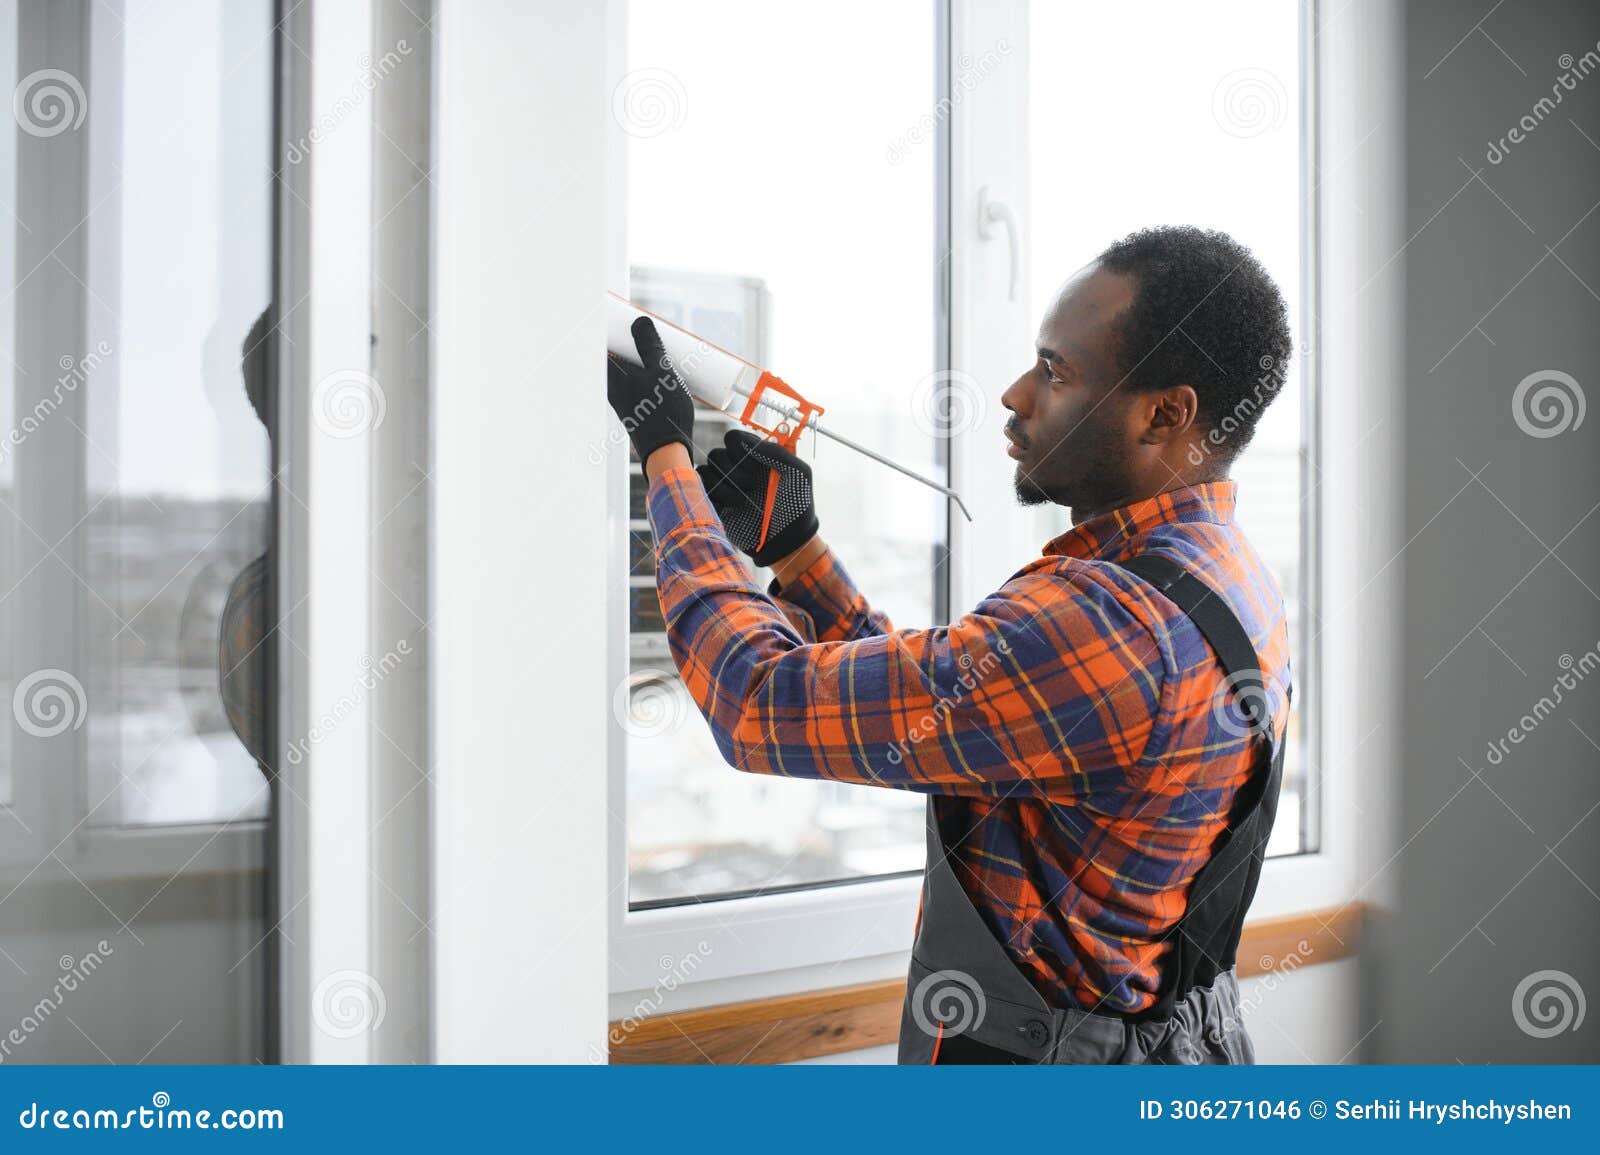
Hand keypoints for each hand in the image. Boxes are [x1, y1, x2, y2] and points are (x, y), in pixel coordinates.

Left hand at [606, 316, 695, 469]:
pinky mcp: (633, 408)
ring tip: (658, 348)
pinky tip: (661, 372)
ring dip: (638, 356)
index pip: (601, 342)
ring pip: (625, 369)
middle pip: (614, 354)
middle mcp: (612, 387)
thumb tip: (640, 322)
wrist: (666, 451)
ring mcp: (621, 399)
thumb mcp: (663, 372)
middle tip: (645, 327)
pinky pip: (633, 382)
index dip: (608, 326)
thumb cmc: (664, 413)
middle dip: (628, 339)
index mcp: (614, 375)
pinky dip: (643, 372)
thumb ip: (650, 346)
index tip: (617, 312)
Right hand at [697, 429, 818, 567]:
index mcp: (756, 458)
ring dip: (726, 484)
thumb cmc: (798, 506)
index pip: (734, 438)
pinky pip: (703, 491)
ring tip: (745, 499)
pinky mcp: (717, 506)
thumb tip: (746, 442)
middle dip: (733, 469)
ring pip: (706, 471)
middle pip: (717, 454)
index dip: (738, 446)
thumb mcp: (799, 473)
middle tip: (752, 484)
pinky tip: (735, 506)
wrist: (788, 541)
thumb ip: (777, 451)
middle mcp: (739, 470)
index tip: (752, 461)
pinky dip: (718, 495)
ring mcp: (726, 488)